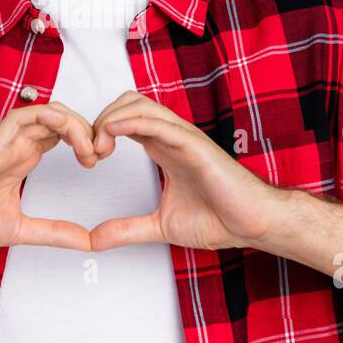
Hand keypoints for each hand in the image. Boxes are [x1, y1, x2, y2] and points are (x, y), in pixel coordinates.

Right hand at [0, 101, 102, 252]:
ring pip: (49, 112)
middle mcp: (17, 146)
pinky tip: (67, 133)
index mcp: (23, 159)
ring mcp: (6, 142)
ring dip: (76, 124)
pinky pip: (25, 115)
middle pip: (62, 118)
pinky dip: (51, 116)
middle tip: (101, 155)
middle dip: (88, 130)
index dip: (86, 140)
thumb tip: (87, 242)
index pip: (62, 134)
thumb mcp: (22, 230)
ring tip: (89, 150)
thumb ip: (54, 233)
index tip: (99, 162)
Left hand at [87, 92, 283, 251]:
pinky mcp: (196, 146)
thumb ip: (127, 230)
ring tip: (98, 146)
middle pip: (129, 102)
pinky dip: (132, 122)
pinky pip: (161, 124)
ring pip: (141, 105)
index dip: (100, 130)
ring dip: (112, 118)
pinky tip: (113, 131)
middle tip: (90, 151)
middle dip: (101, 119)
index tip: (89, 158)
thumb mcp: (160, 227)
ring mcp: (185, 138)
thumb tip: (93, 239)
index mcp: (164, 148)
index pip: (125, 119)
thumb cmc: (220, 219)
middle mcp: (173, 137)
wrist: (253, 225)